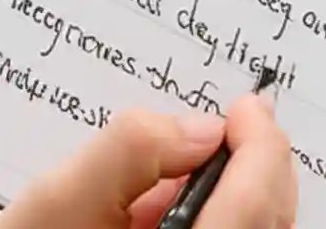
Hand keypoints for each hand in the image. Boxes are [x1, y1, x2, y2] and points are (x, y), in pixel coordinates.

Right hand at [0, 96, 296, 228]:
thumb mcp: (60, 200)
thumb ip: (130, 152)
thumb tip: (199, 129)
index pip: (250, 209)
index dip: (260, 151)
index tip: (247, 108)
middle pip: (265, 226)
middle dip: (258, 168)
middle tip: (240, 123)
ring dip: (240, 196)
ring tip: (189, 166)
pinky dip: (219, 221)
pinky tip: (171, 204)